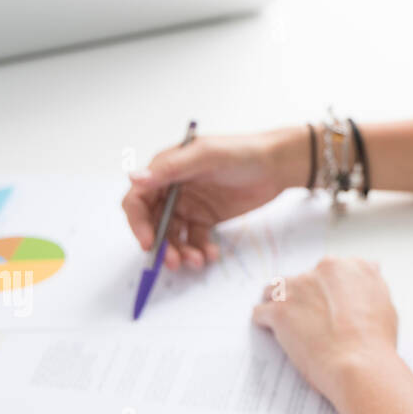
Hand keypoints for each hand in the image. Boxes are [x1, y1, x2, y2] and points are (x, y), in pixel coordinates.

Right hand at [121, 127, 304, 269]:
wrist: (278, 165)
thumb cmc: (242, 152)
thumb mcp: (207, 156)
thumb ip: (172, 168)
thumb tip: (134, 178)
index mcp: (165, 169)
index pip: (138, 199)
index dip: (138, 223)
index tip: (148, 243)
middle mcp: (172, 189)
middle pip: (153, 223)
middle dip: (160, 244)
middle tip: (173, 261)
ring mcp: (189, 205)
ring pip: (173, 236)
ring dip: (180, 252)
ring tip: (197, 261)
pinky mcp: (206, 218)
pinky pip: (194, 240)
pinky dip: (199, 250)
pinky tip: (211, 254)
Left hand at [251, 256, 398, 405]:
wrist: (360, 364)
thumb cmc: (375, 340)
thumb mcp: (385, 302)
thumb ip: (370, 283)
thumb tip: (370, 270)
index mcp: (351, 267)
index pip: (329, 271)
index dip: (324, 289)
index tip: (323, 302)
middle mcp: (324, 269)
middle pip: (302, 278)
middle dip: (301, 295)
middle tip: (306, 317)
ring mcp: (299, 288)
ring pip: (276, 289)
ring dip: (277, 302)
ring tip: (282, 321)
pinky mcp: (280, 310)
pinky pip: (261, 312)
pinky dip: (264, 322)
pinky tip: (271, 333)